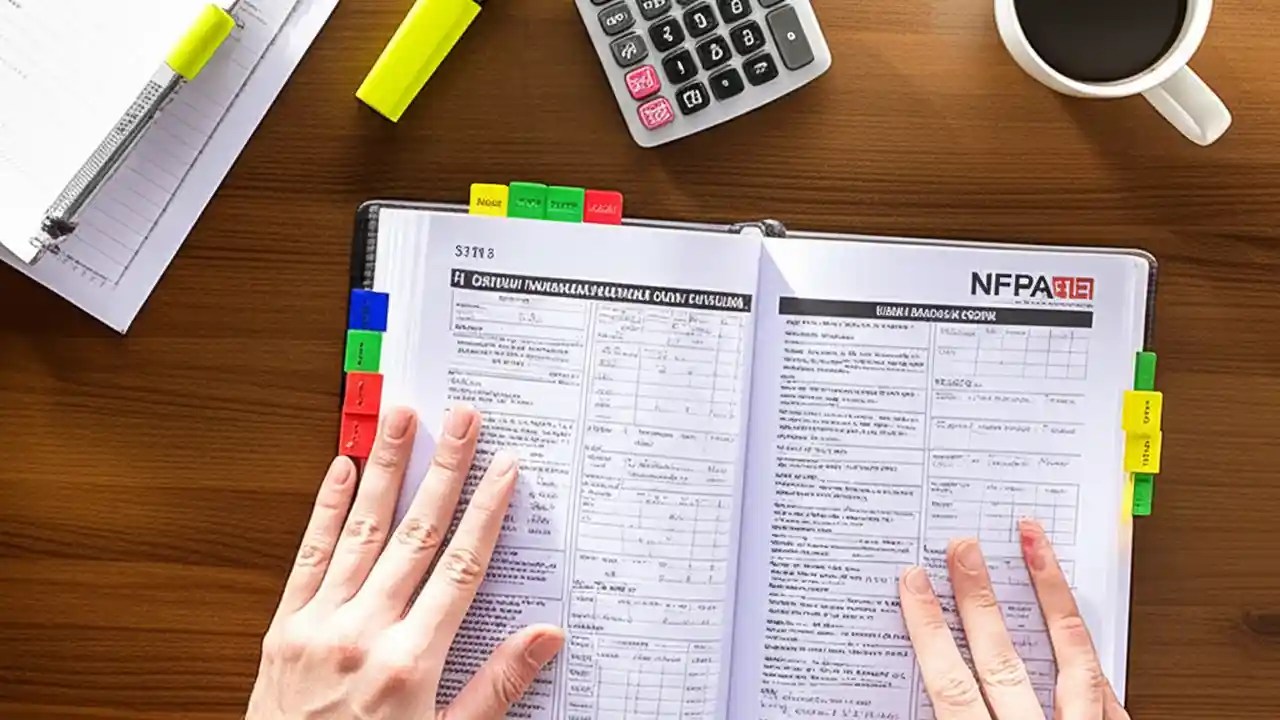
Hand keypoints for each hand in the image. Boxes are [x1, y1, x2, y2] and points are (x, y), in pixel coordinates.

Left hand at [247, 405, 563, 718]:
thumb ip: (496, 686)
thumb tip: (546, 637)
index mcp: (412, 662)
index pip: (462, 567)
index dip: (487, 510)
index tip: (505, 467)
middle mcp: (365, 633)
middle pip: (416, 534)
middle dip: (444, 470)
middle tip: (461, 420)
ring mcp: (319, 625)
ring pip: (361, 531)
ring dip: (384, 468)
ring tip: (401, 419)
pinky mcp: (282, 629)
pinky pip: (308, 557)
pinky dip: (326, 510)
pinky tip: (340, 468)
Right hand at [899, 520, 1129, 719]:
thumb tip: (908, 702)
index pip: (952, 686)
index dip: (930, 630)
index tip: (915, 584)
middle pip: (1003, 662)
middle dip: (980, 600)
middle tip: (965, 549)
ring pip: (1072, 663)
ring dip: (1052, 599)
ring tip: (1037, 550)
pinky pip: (1109, 695)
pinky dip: (1092, 657)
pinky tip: (1080, 624)